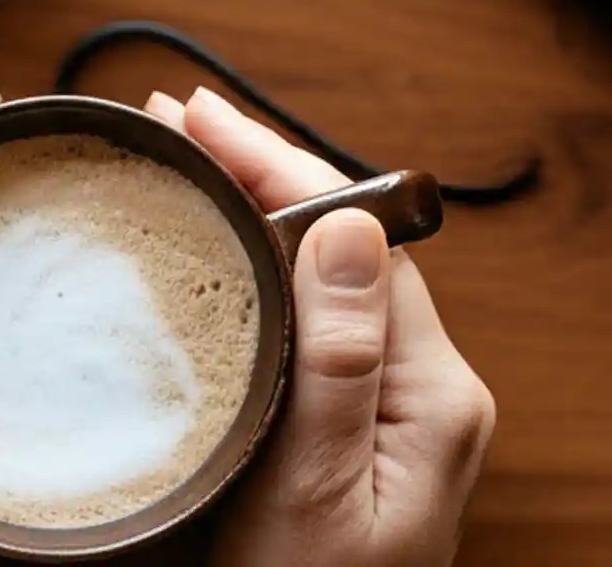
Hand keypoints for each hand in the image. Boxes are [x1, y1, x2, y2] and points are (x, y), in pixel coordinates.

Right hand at [144, 88, 494, 566]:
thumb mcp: (318, 491)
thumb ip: (341, 363)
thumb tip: (345, 228)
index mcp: (432, 390)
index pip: (357, 237)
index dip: (279, 164)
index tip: (205, 119)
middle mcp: (422, 381)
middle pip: (340, 242)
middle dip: (260, 171)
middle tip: (179, 123)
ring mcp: (390, 397)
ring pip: (321, 271)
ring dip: (257, 208)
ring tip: (191, 160)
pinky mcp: (354, 414)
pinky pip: (310, 315)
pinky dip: (259, 264)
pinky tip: (218, 242)